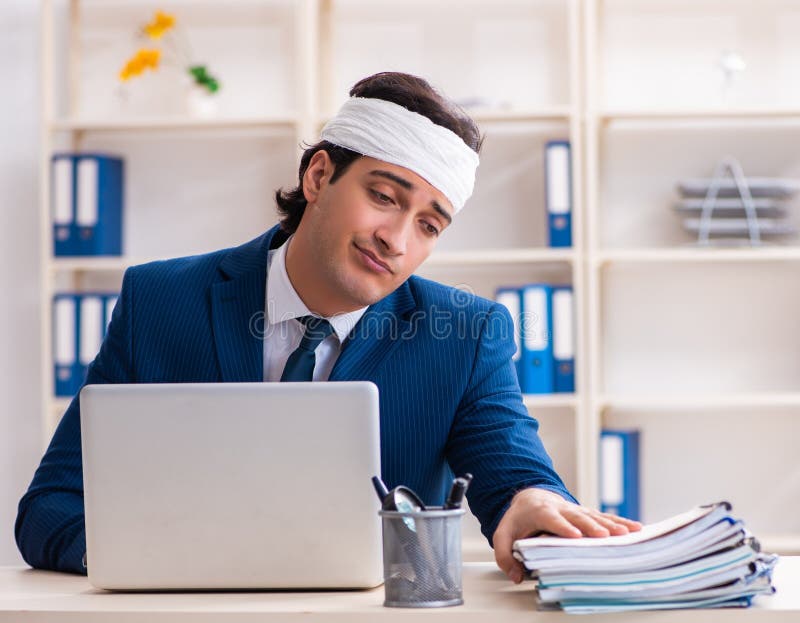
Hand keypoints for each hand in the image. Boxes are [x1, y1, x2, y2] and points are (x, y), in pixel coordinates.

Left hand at [492, 487, 642, 583]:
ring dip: (612, 525)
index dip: (563, 527)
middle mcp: (562, 509)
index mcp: (541, 512)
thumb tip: (516, 576)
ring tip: (628, 533)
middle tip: (606, 537)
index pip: (552, 520)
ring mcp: (577, 510)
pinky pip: (605, 517)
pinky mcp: (587, 513)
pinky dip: (621, 522)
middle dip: (592, 527)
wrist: (531, 497)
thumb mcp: (503, 534)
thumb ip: (504, 555)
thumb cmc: (519, 519)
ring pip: (596, 516)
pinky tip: (636, 528)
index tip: (575, 535)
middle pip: (579, 517)